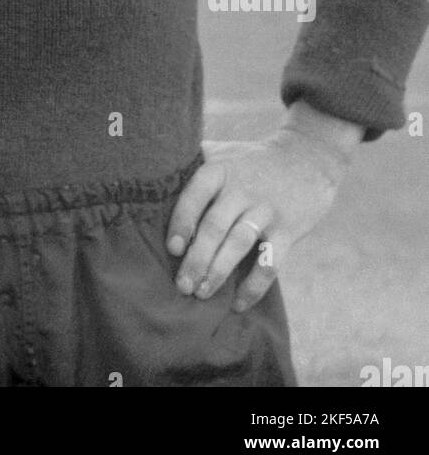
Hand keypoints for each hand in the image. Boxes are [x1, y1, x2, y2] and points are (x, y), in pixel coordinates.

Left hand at [166, 127, 353, 311]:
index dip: (182, 221)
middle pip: (215, 226)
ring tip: (201, 293)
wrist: (307, 159)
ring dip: (218, 272)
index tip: (172, 248)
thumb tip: (148, 174)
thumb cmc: (252, 161)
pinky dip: (254, 286)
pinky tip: (239, 304)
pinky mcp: (289, 230)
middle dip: (196, 258)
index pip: (196, 193)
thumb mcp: (223, 151)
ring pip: (238, 244)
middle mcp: (242, 187)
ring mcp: (266, 209)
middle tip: (181, 284)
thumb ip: (193, 161)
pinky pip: (270, 263)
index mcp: (221, 168)